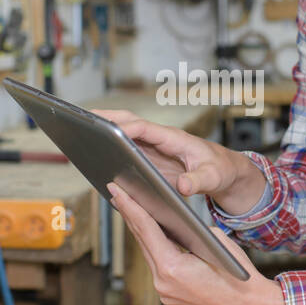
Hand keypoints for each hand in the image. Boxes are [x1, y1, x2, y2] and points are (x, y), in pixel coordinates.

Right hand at [93, 108, 265, 214]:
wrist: (227, 172)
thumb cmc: (221, 170)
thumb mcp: (213, 177)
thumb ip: (199, 181)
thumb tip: (182, 186)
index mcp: (174, 138)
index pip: (145, 128)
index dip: (125, 129)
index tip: (107, 132)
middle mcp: (161, 139)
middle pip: (130, 123)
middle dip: (106, 119)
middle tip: (81, 119)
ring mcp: (155, 147)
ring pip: (126, 133)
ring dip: (104, 130)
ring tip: (79, 130)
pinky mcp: (151, 157)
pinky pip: (128, 148)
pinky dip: (111, 147)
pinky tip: (95, 153)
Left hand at [106, 181, 286, 304]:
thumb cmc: (238, 274)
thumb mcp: (215, 241)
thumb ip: (189, 231)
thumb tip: (173, 223)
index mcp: (172, 268)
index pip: (146, 230)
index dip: (130, 206)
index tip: (117, 190)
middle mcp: (163, 282)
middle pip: (142, 241)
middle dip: (130, 215)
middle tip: (117, 192)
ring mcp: (164, 291)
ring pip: (148, 253)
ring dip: (140, 231)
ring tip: (129, 207)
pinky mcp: (169, 294)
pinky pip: (157, 265)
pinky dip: (154, 247)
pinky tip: (149, 232)